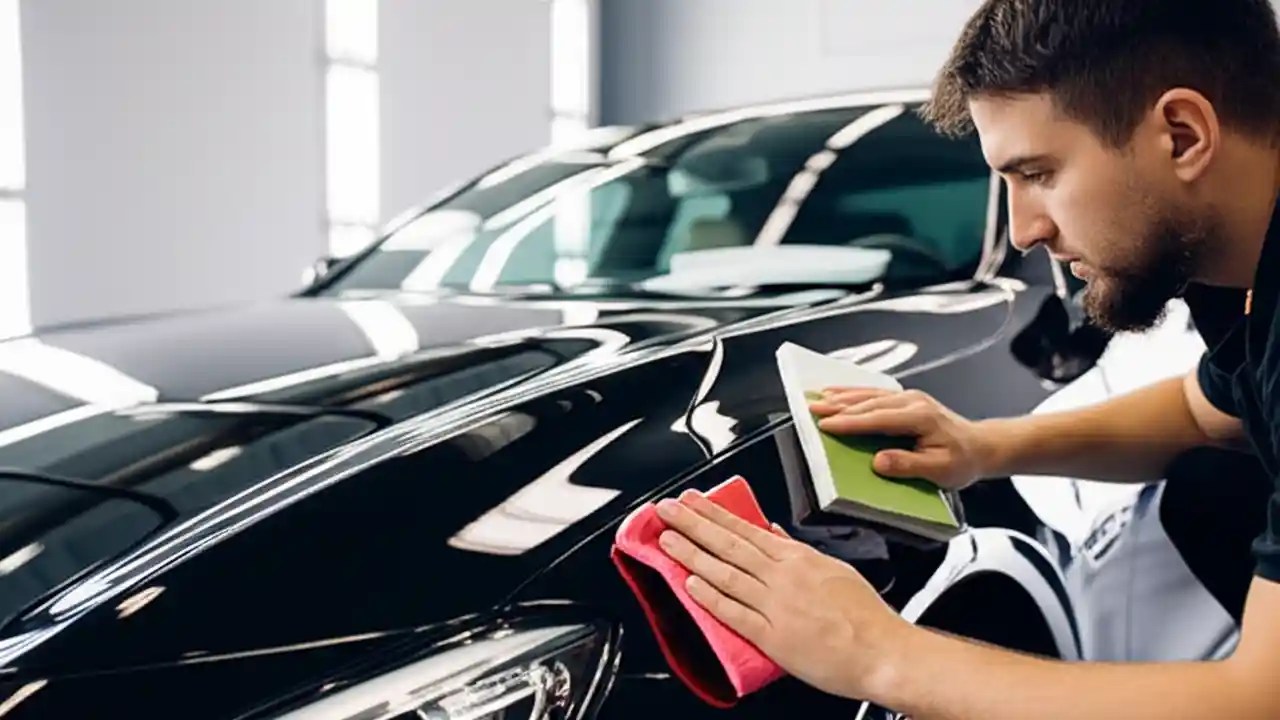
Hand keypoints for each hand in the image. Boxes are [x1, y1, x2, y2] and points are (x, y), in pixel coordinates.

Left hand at [654, 489, 910, 700]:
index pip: (746, 528)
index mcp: (798, 558)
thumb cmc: (864, 616)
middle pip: (729, 544)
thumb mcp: (834, 570)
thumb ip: (799, 552)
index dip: (714, 513)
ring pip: (726, 573)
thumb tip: (775, 532)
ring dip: (692, 554)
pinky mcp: (773, 637)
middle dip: (693, 524)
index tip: (692, 501)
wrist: (882, 652)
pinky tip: (691, 584)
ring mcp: (775, 605)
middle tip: (666, 510)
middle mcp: (783, 577)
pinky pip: (735, 613)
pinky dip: (712, 597)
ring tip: (667, 540)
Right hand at [808, 387, 988, 489]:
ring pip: (870, 395)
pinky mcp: (906, 399)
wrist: (981, 446)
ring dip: (842, 397)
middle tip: (812, 410)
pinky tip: (838, 393)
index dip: (851, 422)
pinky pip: (875, 393)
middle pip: (870, 403)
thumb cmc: (962, 461)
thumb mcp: (940, 471)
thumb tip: (878, 461)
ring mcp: (910, 398)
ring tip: (818, 400)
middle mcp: (914, 402)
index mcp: (921, 418)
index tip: (827, 426)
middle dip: (839, 407)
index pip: (879, 418)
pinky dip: (854, 393)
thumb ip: (908, 466)